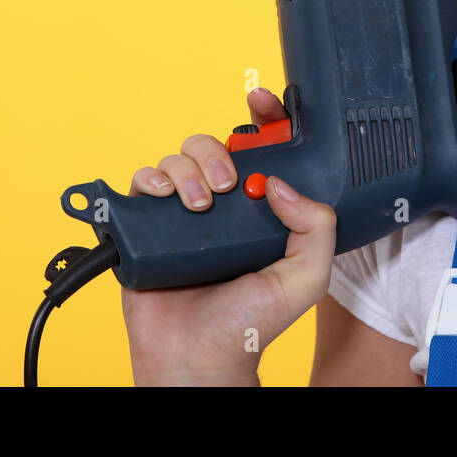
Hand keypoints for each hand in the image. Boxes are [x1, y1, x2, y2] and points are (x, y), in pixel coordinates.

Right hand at [119, 88, 337, 385]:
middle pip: (212, 145)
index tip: (260, 99)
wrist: (197, 357)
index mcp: (258, 211)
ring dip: (185, 170)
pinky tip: (164, 199)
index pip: (260, 150)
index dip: (262, 120)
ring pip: (176, 159)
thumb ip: (315, 229)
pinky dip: (150, 179)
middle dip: (217, 151)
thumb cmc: (249, 325)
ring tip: (197, 206)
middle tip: (225, 185)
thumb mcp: (305, 278)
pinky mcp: (145, 227)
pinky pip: (141, 183)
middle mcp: (219, 207)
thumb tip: (280, 184)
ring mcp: (181, 215)